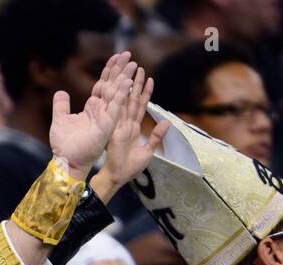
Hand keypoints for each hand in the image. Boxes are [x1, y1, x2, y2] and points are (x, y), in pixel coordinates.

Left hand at [48, 51, 135, 180]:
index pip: (103, 84)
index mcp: (92, 108)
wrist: (66, 160)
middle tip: (128, 54)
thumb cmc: (64, 144)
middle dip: (120, 69)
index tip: (115, 57)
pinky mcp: (107, 124)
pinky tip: (127, 82)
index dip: (109, 71)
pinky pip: (116, 106)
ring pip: (117, 93)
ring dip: (125, 78)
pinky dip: (121, 94)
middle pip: (113, 85)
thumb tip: (61, 92)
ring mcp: (106, 117)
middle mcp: (101, 110)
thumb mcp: (60, 119)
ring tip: (133, 64)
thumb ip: (61, 105)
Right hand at [90, 67, 167, 202]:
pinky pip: (120, 112)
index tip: (150, 79)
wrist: (116, 177)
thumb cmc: (129, 169)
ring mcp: (119, 126)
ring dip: (130, 86)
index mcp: (133, 129)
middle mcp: (126, 125)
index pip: (141, 107)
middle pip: (132, 100)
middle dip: (136, 84)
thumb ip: (156, 137)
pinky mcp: (115, 130)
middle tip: (139, 67)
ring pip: (126, 102)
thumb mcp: (148, 152)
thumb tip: (167, 122)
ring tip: (134, 71)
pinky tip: (125, 87)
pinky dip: (123, 99)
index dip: (146, 93)